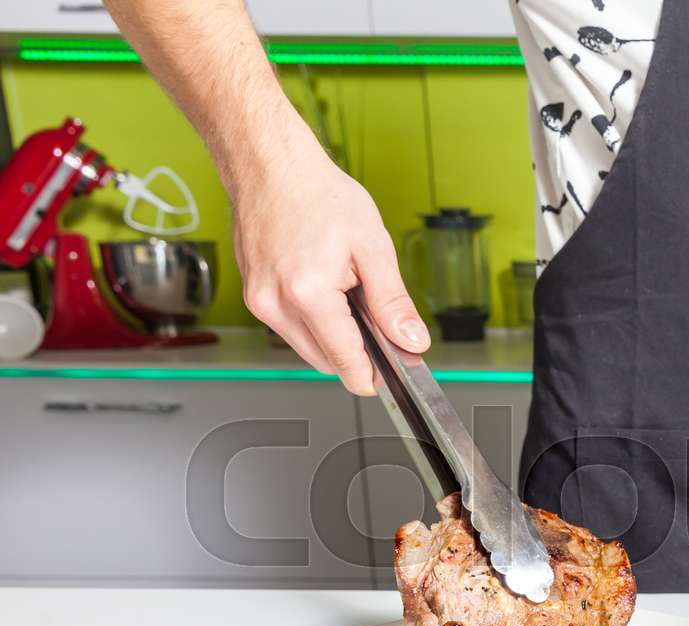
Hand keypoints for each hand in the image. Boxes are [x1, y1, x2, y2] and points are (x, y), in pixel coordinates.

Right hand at [232, 139, 427, 394]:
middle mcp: (275, 304)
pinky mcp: (253, 296)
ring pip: (307, 347)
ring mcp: (259, 302)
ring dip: (333, 334)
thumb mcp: (373, 247)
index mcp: (309, 294)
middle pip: (326, 361)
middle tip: (374, 315)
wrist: (269, 166)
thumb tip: (412, 341)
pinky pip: (290, 327)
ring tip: (345, 290)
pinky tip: (323, 286)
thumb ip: (393, 302)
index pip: (345, 362)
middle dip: (355, 350)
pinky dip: (313, 319)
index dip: (373, 374)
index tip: (392, 374)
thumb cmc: (318, 195)